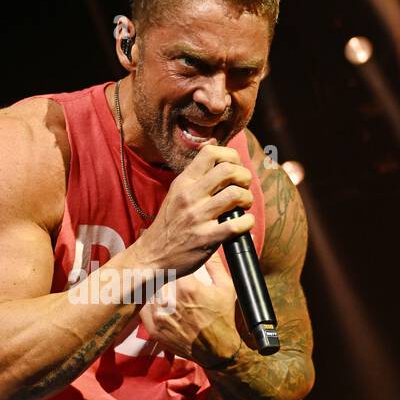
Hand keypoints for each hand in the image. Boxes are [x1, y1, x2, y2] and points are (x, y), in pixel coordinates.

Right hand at [132, 142, 254, 277]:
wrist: (152, 255)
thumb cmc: (168, 223)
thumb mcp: (176, 192)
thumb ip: (196, 173)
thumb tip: (212, 143)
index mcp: (183, 182)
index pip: (210, 152)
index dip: (231, 156)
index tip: (235, 167)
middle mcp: (190, 196)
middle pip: (228, 170)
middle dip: (244, 177)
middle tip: (243, 187)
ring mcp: (198, 217)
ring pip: (235, 194)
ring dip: (247, 199)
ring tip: (243, 205)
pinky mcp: (206, 238)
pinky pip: (236, 225)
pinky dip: (247, 223)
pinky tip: (243, 224)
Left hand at [139, 251, 244, 365]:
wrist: (218, 350)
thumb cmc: (223, 317)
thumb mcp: (225, 287)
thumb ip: (214, 263)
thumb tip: (208, 245)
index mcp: (187, 287)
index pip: (169, 263)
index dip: (168, 258)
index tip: (167, 255)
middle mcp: (169, 301)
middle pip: (155, 276)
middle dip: (157, 270)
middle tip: (155, 263)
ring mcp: (159, 317)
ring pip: (146, 291)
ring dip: (149, 285)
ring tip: (150, 279)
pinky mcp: (154, 329)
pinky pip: (142, 308)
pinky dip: (146, 302)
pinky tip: (151, 297)